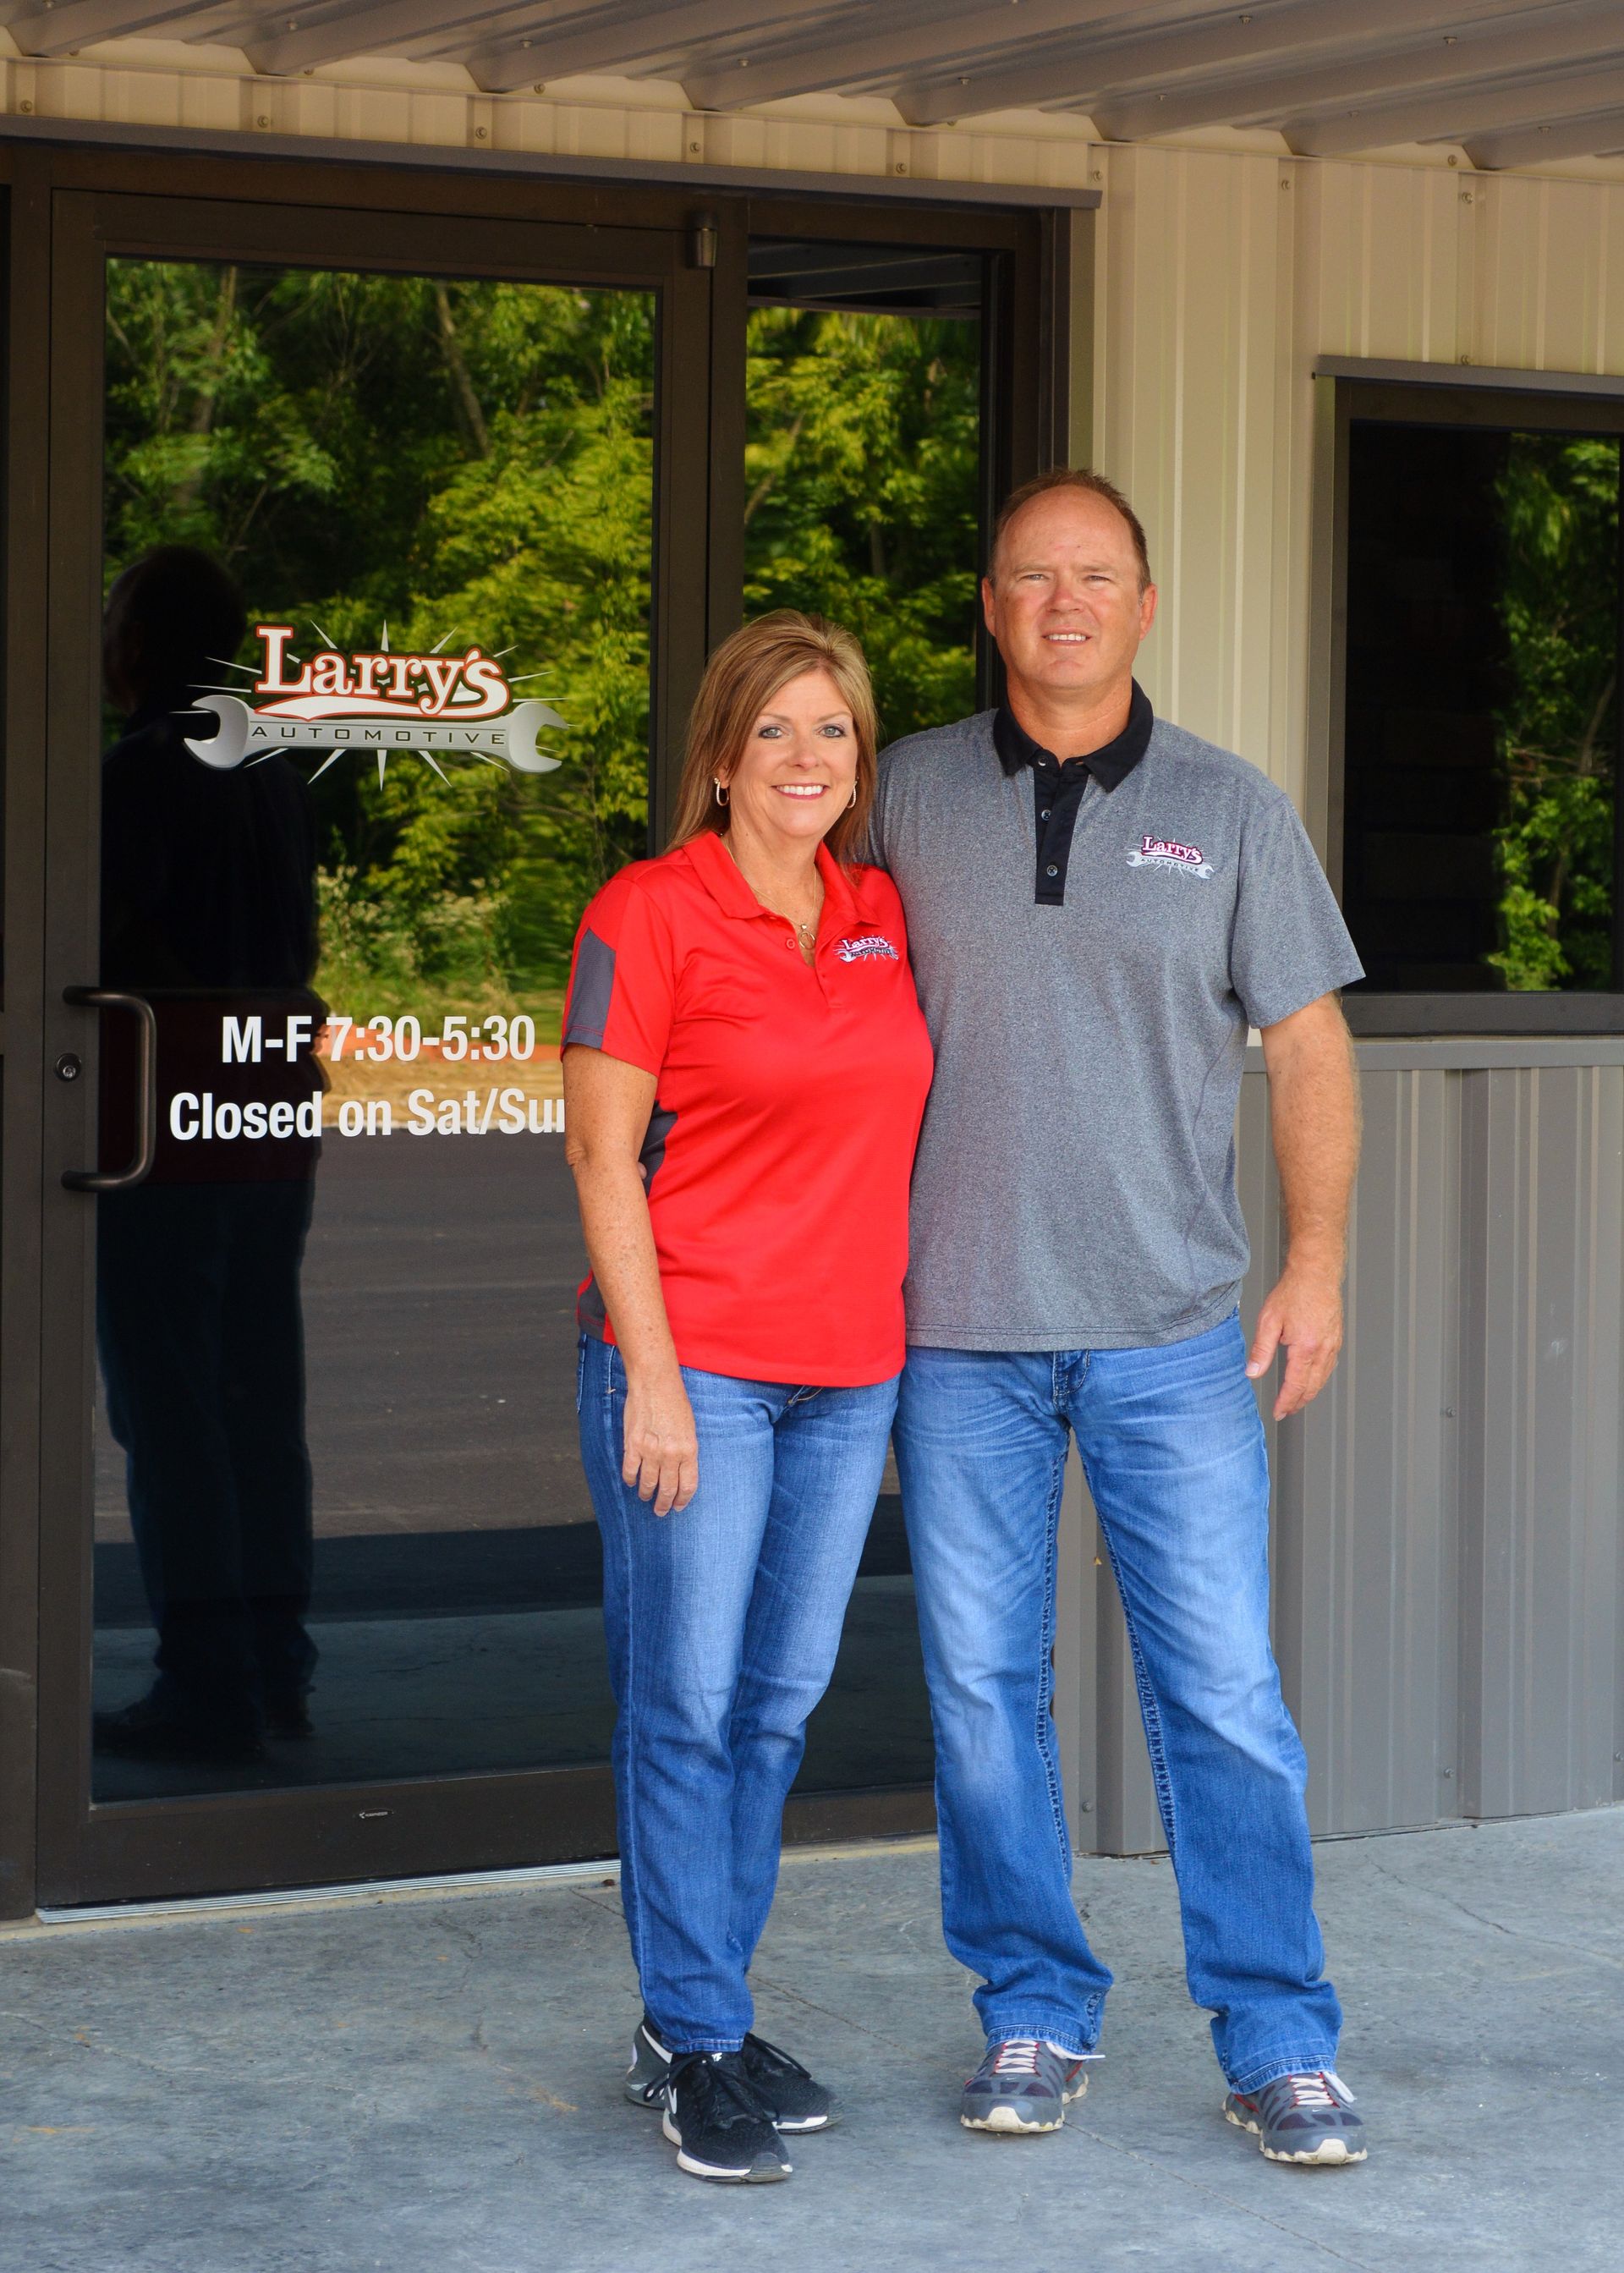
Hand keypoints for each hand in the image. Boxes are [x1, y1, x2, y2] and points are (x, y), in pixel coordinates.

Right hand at [621, 1366, 697, 1514]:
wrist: (655, 1383)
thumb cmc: (675, 1402)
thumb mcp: (689, 1428)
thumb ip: (685, 1451)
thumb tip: (679, 1470)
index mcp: (689, 1450)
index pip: (688, 1485)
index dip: (682, 1500)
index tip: (678, 1506)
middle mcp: (671, 1455)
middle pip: (667, 1489)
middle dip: (664, 1504)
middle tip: (661, 1511)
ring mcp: (650, 1451)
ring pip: (648, 1484)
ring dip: (646, 1494)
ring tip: (645, 1497)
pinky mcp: (633, 1445)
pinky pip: (630, 1471)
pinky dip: (630, 1480)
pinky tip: (631, 1482)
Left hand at [1246, 1264, 1343, 1419]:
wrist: (1316, 1273)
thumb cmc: (1294, 1292)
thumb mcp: (1269, 1321)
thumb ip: (1261, 1350)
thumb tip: (1252, 1372)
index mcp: (1306, 1348)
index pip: (1296, 1385)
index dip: (1286, 1402)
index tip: (1278, 1412)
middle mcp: (1324, 1349)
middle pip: (1312, 1386)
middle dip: (1299, 1402)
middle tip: (1287, 1411)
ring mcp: (1333, 1344)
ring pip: (1323, 1378)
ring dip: (1310, 1392)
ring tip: (1297, 1400)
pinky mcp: (1336, 1338)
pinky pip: (1329, 1366)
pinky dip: (1319, 1378)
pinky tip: (1312, 1378)